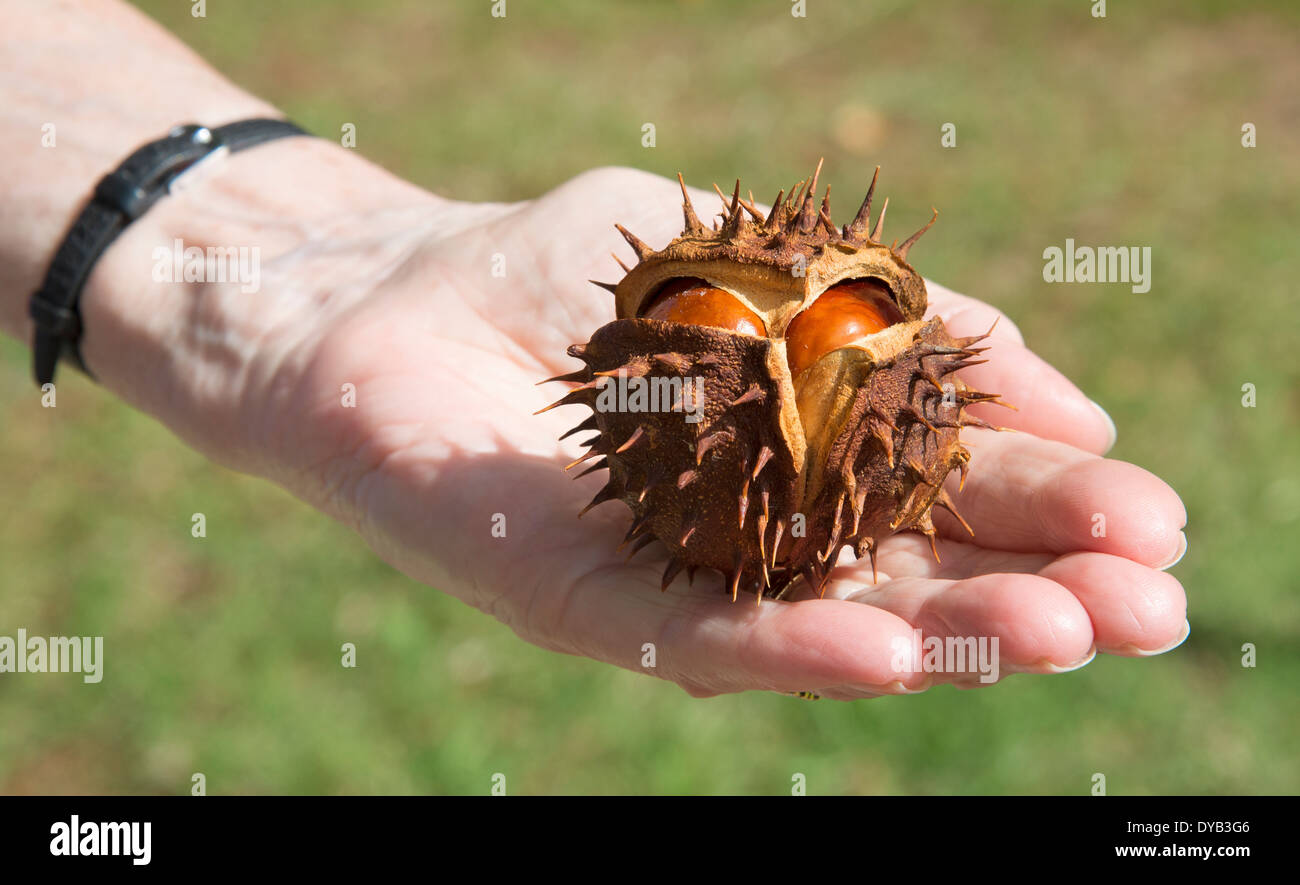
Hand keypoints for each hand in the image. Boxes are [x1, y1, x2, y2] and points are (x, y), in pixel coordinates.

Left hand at [200, 164, 1186, 699]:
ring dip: (946, 637)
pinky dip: (788, 647)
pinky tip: (887, 650)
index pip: (938, 497)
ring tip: (1065, 635)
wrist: (377, 294)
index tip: (1152, 516)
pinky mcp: (571, 603)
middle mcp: (743, 540)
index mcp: (793, 463)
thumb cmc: (556, 272)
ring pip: (819, 624)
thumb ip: (879, 314)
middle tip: (1154, 604)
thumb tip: (1044, 372)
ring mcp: (663, 580)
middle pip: (901, 579)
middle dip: (1031, 589)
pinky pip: (688, 636)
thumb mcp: (746, 260)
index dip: (1045, 506)